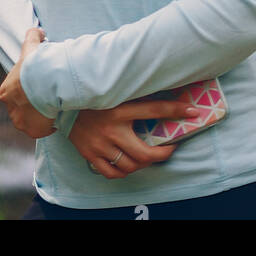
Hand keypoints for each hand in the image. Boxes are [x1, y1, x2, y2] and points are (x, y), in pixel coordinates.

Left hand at [0, 27, 57, 138]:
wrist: (45, 82)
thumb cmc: (35, 64)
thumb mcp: (31, 45)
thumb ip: (32, 35)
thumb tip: (38, 31)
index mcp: (6, 90)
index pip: (16, 93)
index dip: (29, 90)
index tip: (40, 89)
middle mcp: (10, 108)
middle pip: (22, 108)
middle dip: (32, 106)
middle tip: (47, 100)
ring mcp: (21, 121)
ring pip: (30, 121)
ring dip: (39, 118)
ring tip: (53, 111)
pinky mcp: (33, 131)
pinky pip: (41, 131)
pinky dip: (48, 128)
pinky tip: (55, 121)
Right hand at [66, 97, 203, 178]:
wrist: (62, 103)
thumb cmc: (94, 95)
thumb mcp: (115, 89)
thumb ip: (136, 90)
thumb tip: (164, 83)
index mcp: (120, 107)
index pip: (154, 109)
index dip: (176, 110)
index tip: (193, 112)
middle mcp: (111, 128)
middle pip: (144, 153)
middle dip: (162, 154)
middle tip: (168, 150)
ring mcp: (100, 144)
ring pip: (130, 165)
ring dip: (143, 163)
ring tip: (148, 156)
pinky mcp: (90, 154)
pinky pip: (112, 172)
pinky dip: (123, 171)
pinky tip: (128, 164)